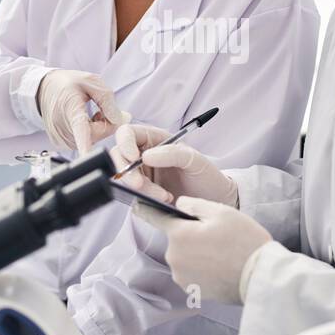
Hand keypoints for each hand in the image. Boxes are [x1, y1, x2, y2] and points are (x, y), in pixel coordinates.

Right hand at [36, 70, 129, 154]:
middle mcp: (65, 129)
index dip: (86, 147)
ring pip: (92, 139)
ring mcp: (62, 139)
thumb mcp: (91, 82)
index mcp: (72, 111)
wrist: (43, 89)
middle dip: (105, 122)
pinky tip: (82, 120)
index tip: (88, 159)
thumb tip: (123, 120)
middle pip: (97, 134)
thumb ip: (108, 100)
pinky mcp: (62, 144)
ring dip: (97, 127)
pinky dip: (89, 132)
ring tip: (88, 112)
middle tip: (100, 108)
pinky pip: (84, 141)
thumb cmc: (68, 84)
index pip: (81, 131)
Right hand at [111, 123, 238, 206]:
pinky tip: (164, 200)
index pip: (128, 133)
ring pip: (124, 178)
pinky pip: (132, 194)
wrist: (215, 202)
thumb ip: (173, 154)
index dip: (125, 143)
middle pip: (119, 156)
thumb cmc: (207, 176)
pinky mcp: (142, 193)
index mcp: (156, 139)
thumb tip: (146, 156)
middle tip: (139, 185)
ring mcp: (142, 174)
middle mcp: (145, 155)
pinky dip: (143, 198)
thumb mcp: (195, 160)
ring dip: (139, 188)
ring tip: (165, 196)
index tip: (134, 158)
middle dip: (126, 171)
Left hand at [133, 196, 269, 305]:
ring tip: (221, 253)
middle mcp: (174, 257)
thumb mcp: (222, 212)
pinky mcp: (191, 290)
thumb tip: (178, 205)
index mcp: (179, 234)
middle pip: (176, 239)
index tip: (137, 205)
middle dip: (190, 234)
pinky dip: (201, 268)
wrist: (260, 277)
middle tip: (216, 235)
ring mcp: (181, 276)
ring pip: (184, 256)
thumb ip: (194, 204)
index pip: (155, 218)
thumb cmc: (243, 241)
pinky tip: (219, 267)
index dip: (146, 210)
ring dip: (196, 253)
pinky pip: (191, 272)